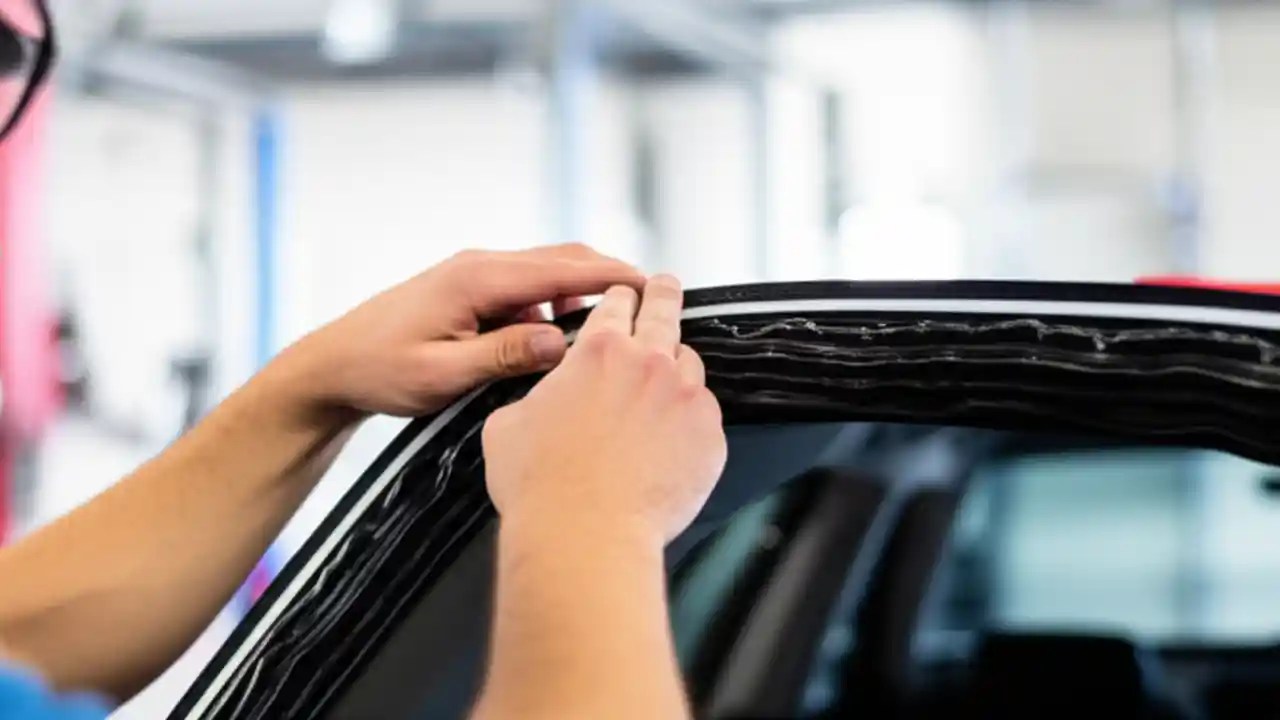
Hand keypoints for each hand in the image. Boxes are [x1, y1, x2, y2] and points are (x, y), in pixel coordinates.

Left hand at [280, 244, 643, 416]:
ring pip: (548, 273)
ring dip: (582, 295)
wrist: (333, 365)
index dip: (614, 275)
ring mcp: (476, 274)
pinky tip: (560, 340)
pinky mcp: (471, 290)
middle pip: (564, 260)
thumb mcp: (442, 373)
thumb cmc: (380, 371)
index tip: (655, 286)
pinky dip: (555, 305)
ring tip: (611, 332)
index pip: (564, 268)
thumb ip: (503, 355)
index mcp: (477, 278)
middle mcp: (481, 265)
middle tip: (650, 307)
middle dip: (610, 279)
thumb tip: (560, 342)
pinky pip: (528, 288)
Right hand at [482, 275, 727, 544]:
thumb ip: (536, 397)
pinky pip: (705, 416)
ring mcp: (685, 398)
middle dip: (665, 295)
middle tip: (667, 288)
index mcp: (597, 352)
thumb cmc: (539, 486)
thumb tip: (542, 401)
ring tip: (663, 388)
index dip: (619, 297)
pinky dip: (690, 421)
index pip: (616, 302)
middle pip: (666, 311)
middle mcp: (648, 363)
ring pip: (689, 364)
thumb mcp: (509, 424)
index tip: (625, 295)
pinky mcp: (710, 436)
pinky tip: (672, 441)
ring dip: (675, 369)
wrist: (584, 536)